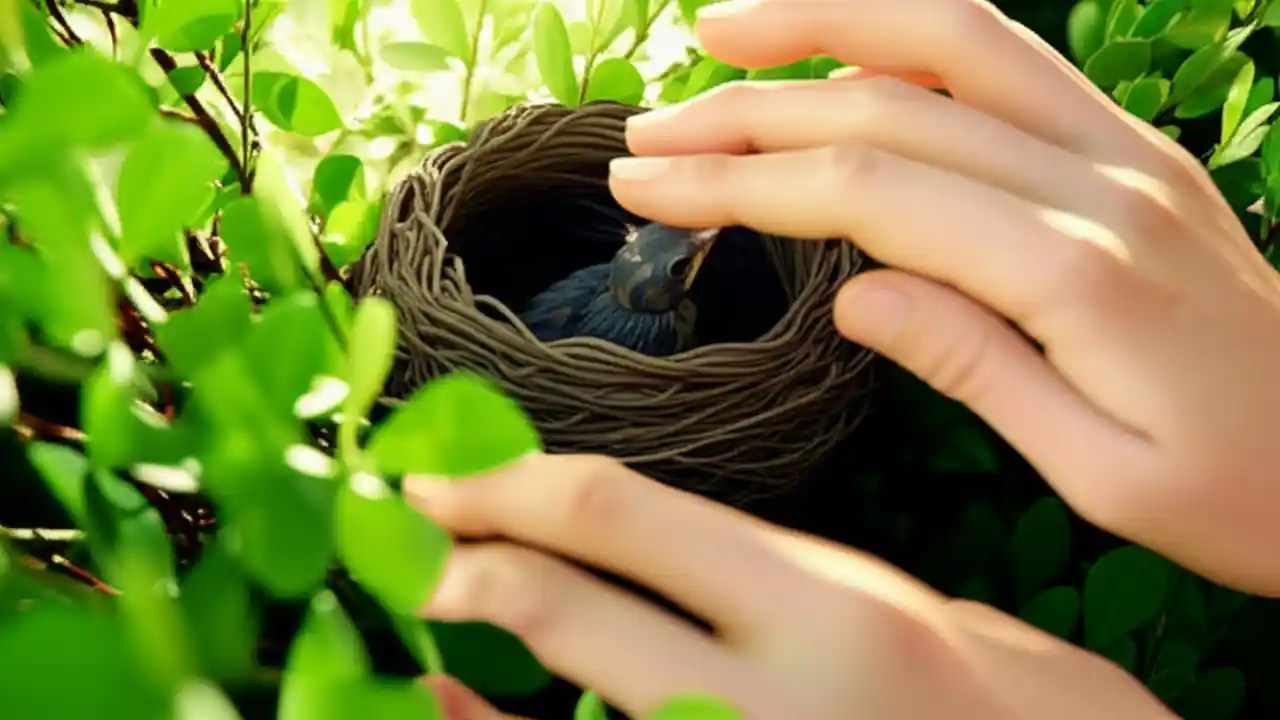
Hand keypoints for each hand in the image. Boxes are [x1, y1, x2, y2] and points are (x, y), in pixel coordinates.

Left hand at [405, 454, 1174, 718]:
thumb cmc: (994, 692)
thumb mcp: (882, 603)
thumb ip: (758, 576)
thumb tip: (621, 547)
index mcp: (827, 610)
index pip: (621, 515)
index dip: (505, 482)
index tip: (435, 466)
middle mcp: (768, 700)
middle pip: (563, 605)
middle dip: (454, 557)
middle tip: (388, 522)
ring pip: (556, 705)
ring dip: (457, 654)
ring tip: (408, 603)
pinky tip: (443, 701)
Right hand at [608, 0, 1279, 596]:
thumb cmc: (1235, 493)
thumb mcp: (1096, 475)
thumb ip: (972, 366)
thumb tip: (851, 291)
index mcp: (1078, 270)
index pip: (867, 189)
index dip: (743, 181)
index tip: (650, 186)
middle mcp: (1098, 179)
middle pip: (887, 105)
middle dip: (747, 113)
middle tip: (647, 135)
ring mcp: (1121, 147)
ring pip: (949, 39)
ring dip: (823, 23)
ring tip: (720, 34)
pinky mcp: (1130, 146)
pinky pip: (1006, 54)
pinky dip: (910, 28)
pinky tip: (845, 41)